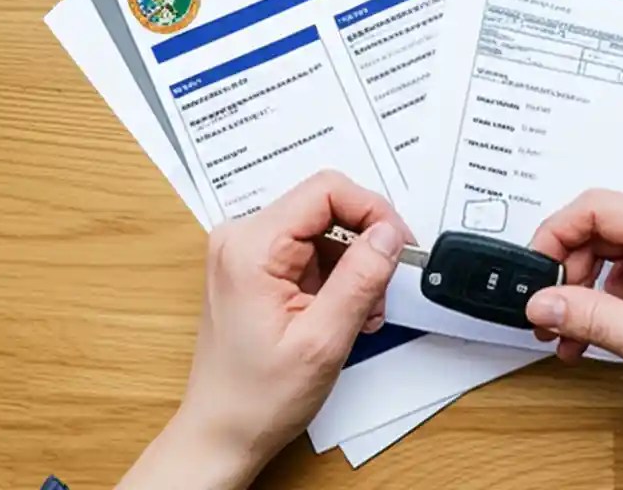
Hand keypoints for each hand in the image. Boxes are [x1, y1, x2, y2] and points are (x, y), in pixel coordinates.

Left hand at [119, 171, 409, 488]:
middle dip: (366, 246)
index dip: (373, 210)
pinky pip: (312, 252)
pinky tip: (344, 313)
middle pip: (327, 208)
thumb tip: (390, 233)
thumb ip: (361, 279)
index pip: (326, 191)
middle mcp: (242, 239)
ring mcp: (247, 252)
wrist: (224, 431)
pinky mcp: (257, 268)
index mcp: (250, 247)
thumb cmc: (258, 397)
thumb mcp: (324, 339)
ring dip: (355, 267)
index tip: (399, 244)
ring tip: (362, 314)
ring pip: (325, 232)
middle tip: (382, 290)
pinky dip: (339, 278)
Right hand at [525, 190, 622, 489]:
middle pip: (601, 224)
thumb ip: (589, 319)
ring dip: (593, 287)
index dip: (551, 239)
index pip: (592, 207)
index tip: (534, 278)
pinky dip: (618, 287)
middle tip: (556, 322)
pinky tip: (612, 325)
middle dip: (571, 274)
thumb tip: (540, 304)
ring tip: (582, 337)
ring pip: (615, 241)